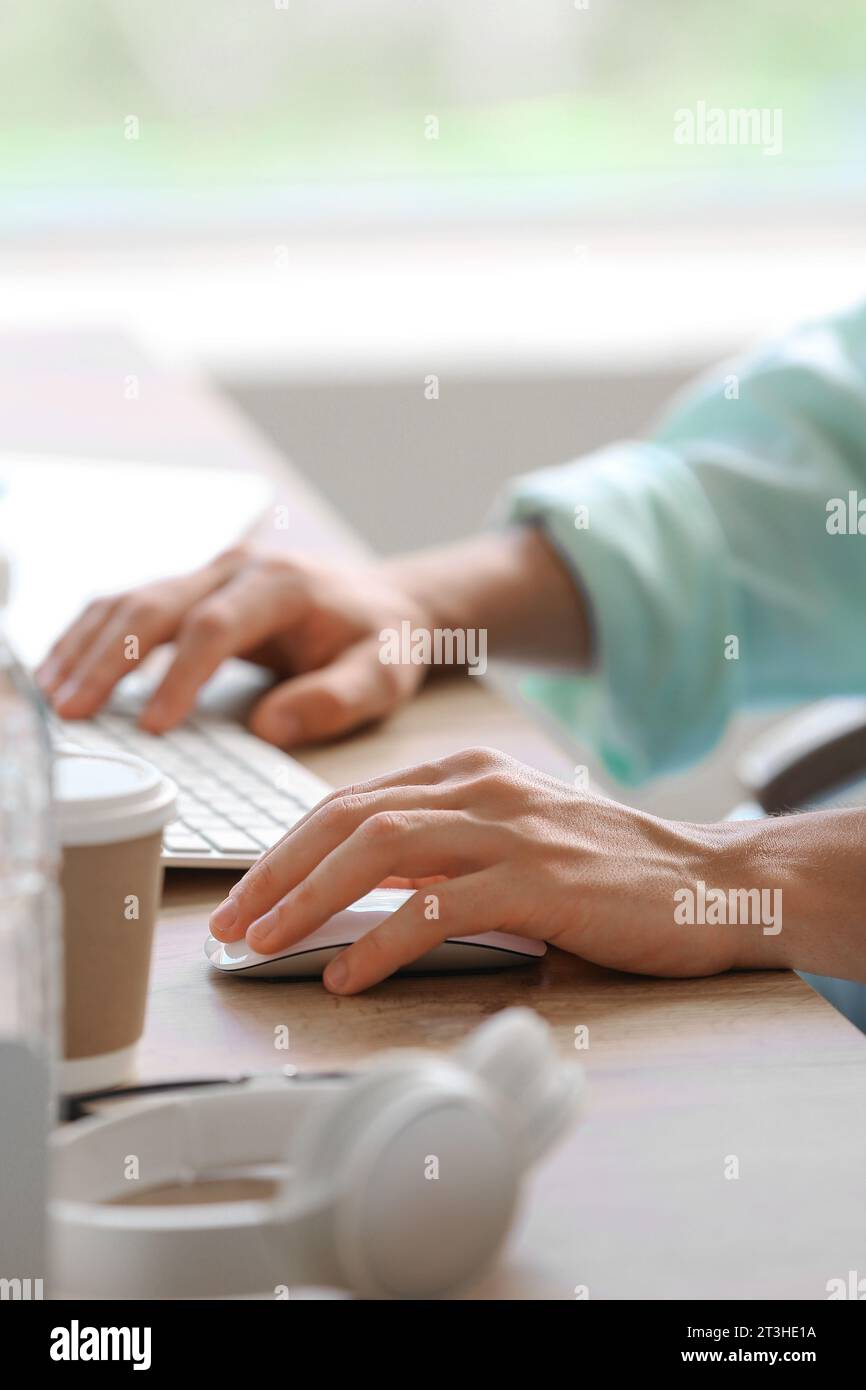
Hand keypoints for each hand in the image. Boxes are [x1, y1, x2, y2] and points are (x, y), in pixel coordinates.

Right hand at [36, 546, 434, 744]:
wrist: (384, 600)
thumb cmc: (383, 640)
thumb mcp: (385, 674)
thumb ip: (336, 700)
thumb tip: (269, 729)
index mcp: (284, 584)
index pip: (216, 626)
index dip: (180, 675)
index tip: (155, 728)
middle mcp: (238, 567)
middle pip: (157, 604)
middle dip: (110, 659)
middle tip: (72, 713)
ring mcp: (210, 571)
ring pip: (132, 598)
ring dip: (87, 645)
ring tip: (53, 697)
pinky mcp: (193, 587)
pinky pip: (131, 604)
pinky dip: (93, 636)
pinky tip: (65, 671)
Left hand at [209, 748, 747, 993]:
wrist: (712, 879)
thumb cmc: (610, 869)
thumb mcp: (516, 837)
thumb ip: (446, 847)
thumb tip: (361, 891)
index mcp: (469, 773)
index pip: (351, 800)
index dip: (287, 849)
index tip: (246, 896)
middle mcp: (481, 788)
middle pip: (348, 816)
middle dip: (276, 871)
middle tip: (230, 924)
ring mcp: (510, 830)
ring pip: (379, 849)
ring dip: (308, 899)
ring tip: (264, 945)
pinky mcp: (538, 881)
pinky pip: (437, 906)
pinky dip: (380, 941)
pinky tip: (346, 973)